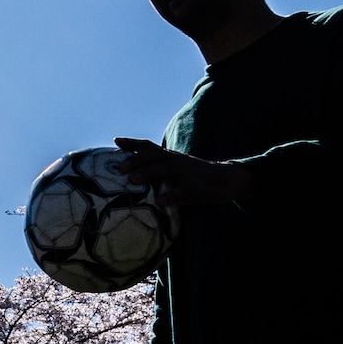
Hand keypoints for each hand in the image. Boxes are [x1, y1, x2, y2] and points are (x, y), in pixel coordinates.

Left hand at [113, 136, 252, 205]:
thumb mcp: (176, 174)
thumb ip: (158, 176)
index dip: (133, 143)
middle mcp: (176, 160)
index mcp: (170, 157)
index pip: (149, 146)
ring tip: (131, 180)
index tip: (116, 140)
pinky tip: (159, 202)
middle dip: (135, 159)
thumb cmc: (194, 179)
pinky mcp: (196, 185)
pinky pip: (181, 191)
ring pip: (165, 169)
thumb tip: (133, 185)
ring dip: (147, 173)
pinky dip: (170, 196)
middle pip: (153, 155)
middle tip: (119, 167)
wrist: (226, 179)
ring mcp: (186, 171)